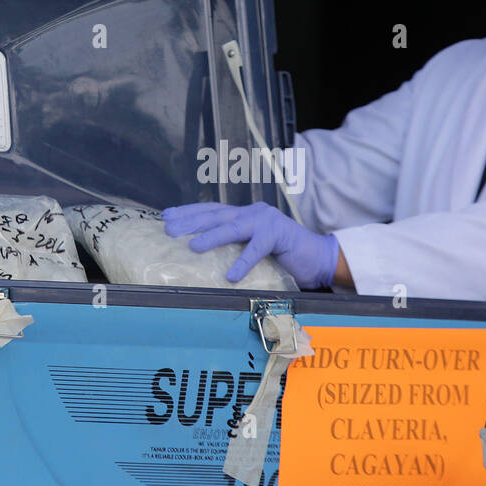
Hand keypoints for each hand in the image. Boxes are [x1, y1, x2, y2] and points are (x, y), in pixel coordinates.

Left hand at [163, 201, 339, 288]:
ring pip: (233, 227)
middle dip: (190, 221)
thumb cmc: (284, 258)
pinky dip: (243, 262)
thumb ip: (235, 248)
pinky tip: (231, 275)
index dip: (188, 211)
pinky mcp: (280, 234)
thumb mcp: (254, 250)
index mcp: (245, 215)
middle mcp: (253, 212)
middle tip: (168, 228)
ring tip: (192, 246)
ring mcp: (267, 221)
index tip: (166, 216)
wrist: (319, 259)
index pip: (211, 210)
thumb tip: (202, 259)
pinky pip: (257, 249)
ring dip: (211, 236)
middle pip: (216, 215)